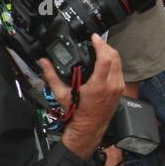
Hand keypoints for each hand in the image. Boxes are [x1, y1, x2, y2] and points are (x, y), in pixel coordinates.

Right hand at [51, 35, 125, 160]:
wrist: (88, 128)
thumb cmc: (76, 113)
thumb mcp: (61, 94)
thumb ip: (52, 76)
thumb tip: (44, 62)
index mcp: (98, 85)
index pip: (105, 59)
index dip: (100, 45)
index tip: (94, 38)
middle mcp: (111, 85)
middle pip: (114, 57)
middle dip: (105, 46)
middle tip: (96, 41)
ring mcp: (118, 87)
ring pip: (119, 62)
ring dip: (110, 53)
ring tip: (100, 48)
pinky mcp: (120, 89)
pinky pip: (119, 70)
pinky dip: (113, 62)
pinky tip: (105, 60)